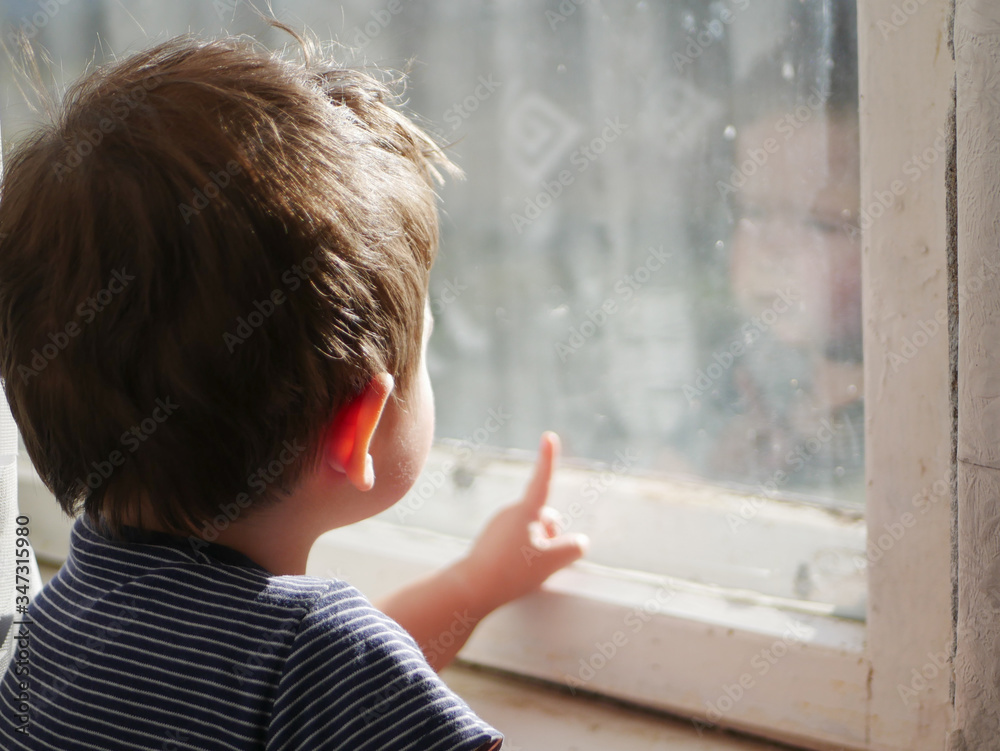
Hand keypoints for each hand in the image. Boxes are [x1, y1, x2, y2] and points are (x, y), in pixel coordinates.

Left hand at [455, 432, 587, 616]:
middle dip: (552, 535)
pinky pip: (517, 540)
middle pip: (545, 517)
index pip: (542, 480)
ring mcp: (499, 524)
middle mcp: (510, 511)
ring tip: (524, 570)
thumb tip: (579, 543)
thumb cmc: (512, 572)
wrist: (471, 588)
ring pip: (532, 530)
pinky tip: (513, 572)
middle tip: (542, 561)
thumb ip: (573, 549)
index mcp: (525, 510)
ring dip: (538, 547)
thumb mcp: (553, 563)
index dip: (548, 458)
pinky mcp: (491, 538)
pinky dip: (523, 554)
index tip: (549, 436)